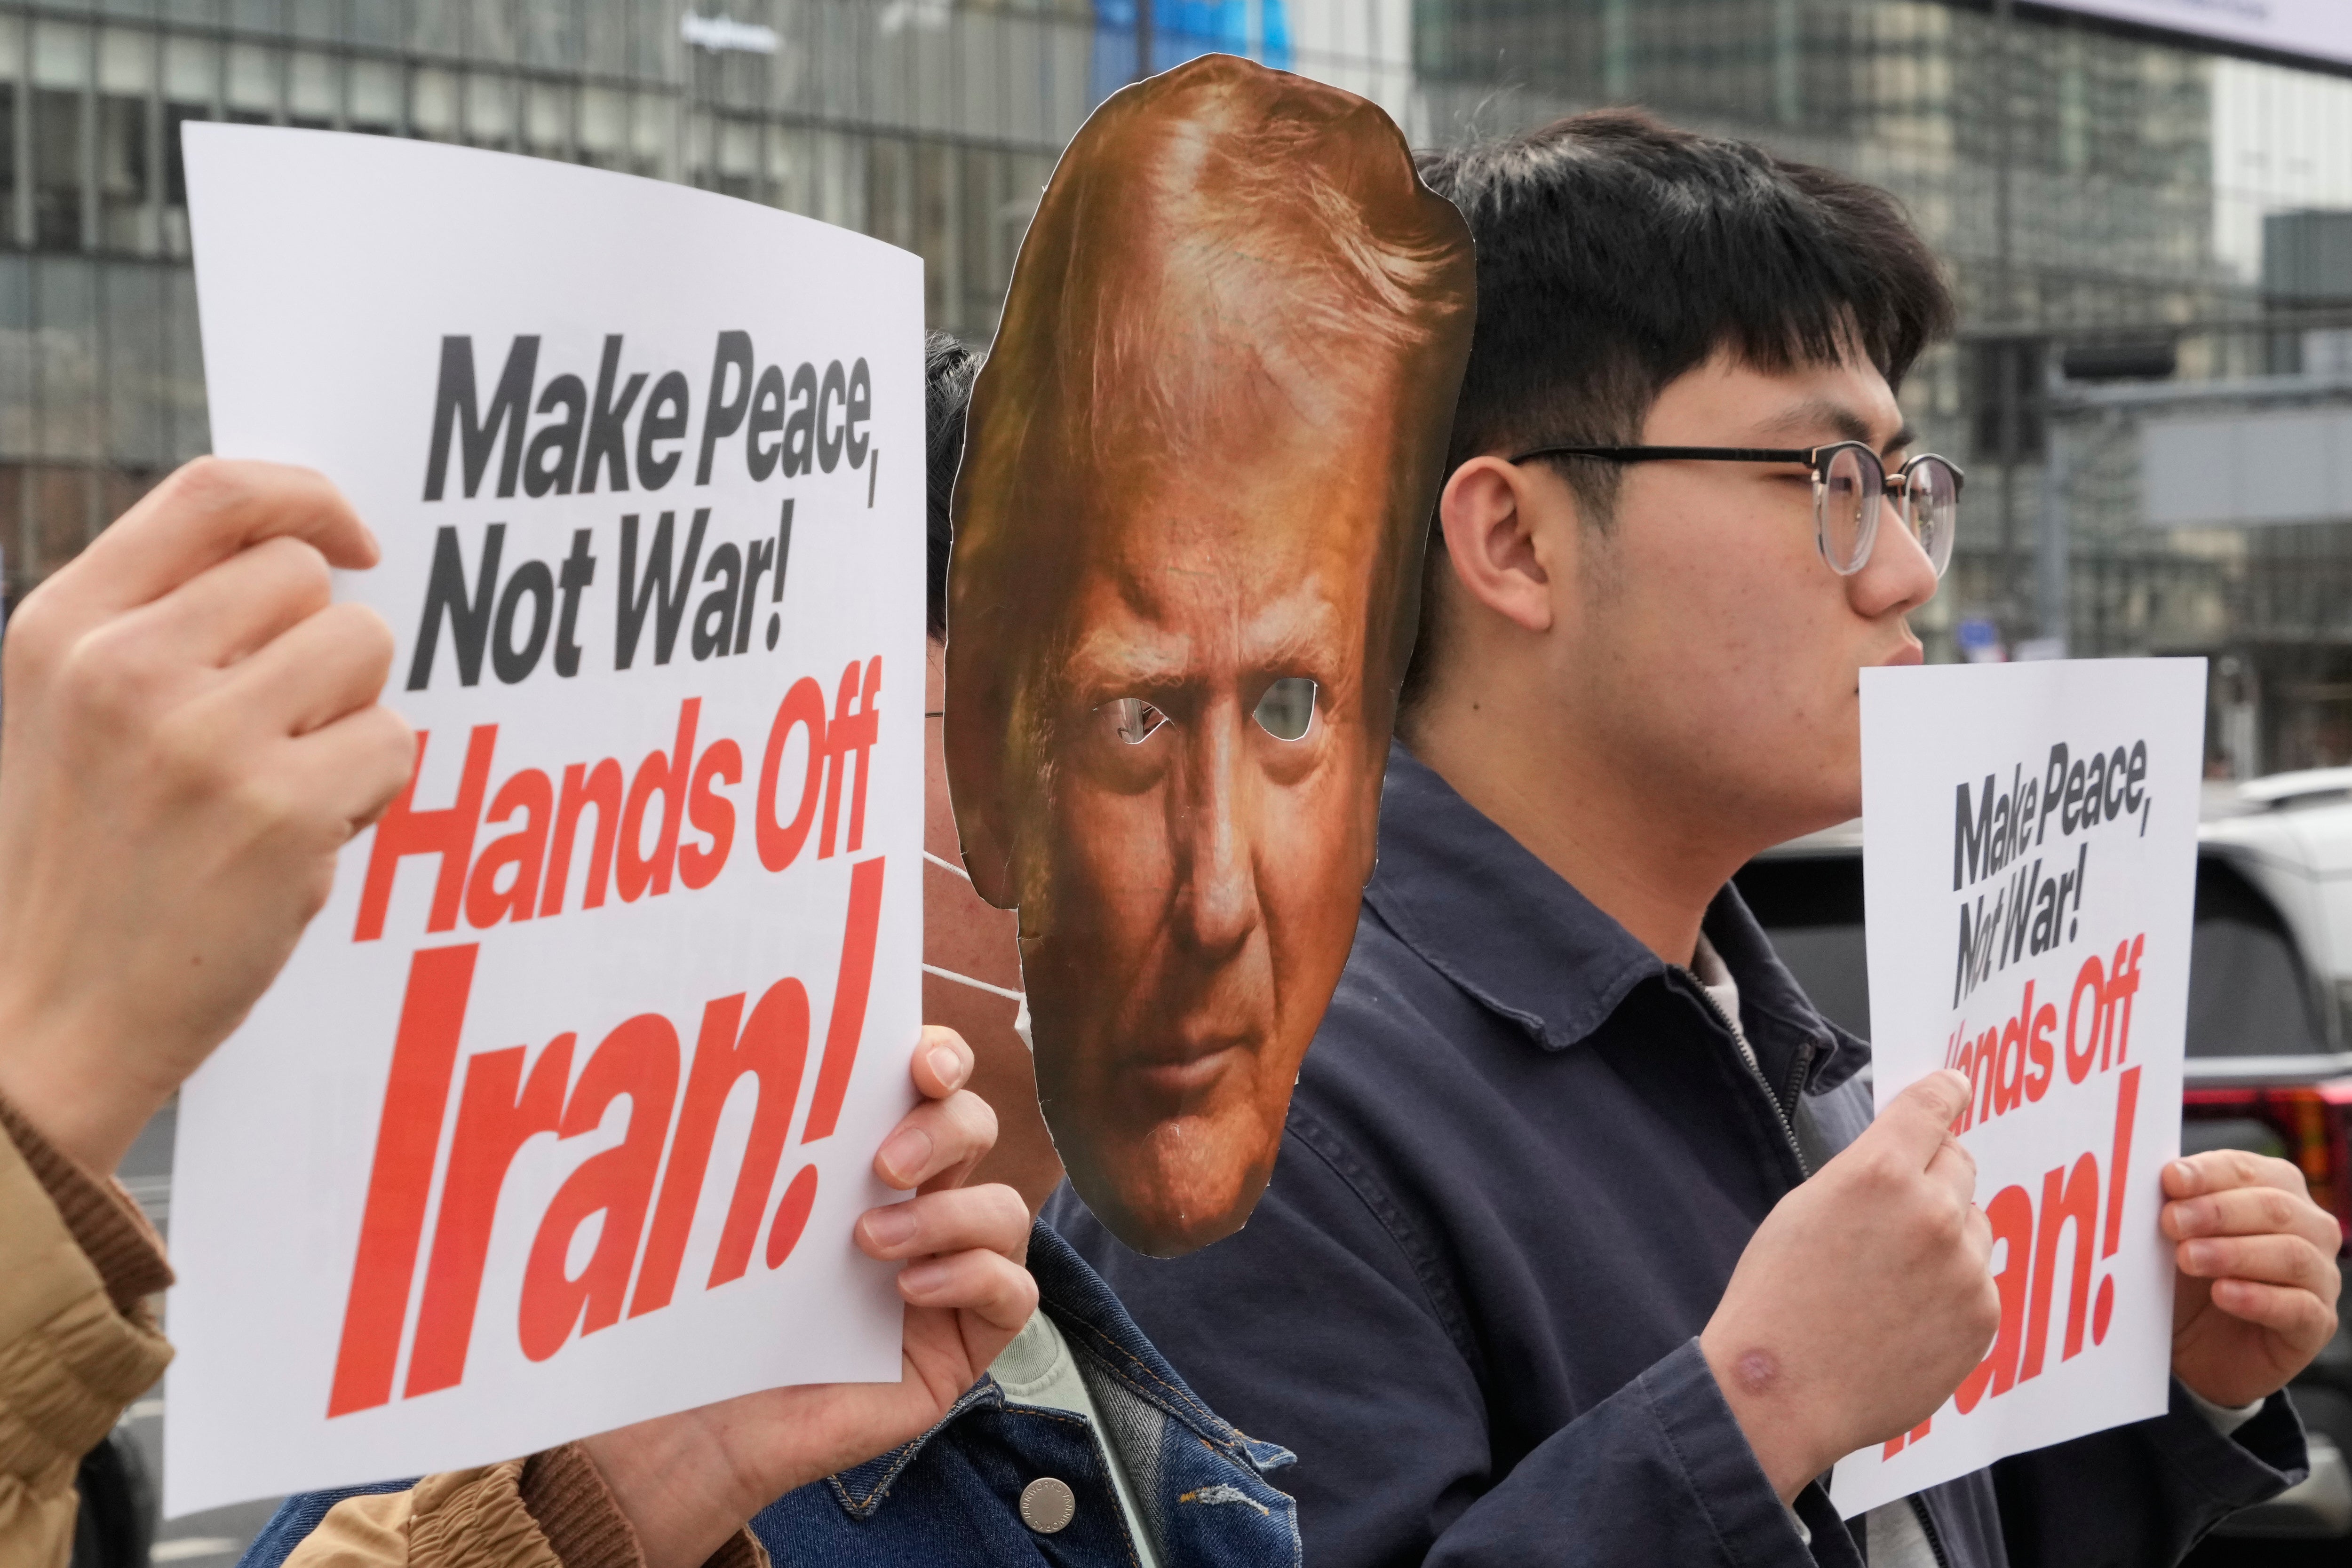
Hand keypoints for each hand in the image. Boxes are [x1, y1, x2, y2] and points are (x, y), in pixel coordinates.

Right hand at [0, 459, 412, 1174]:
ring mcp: (204, 740)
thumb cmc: (80, 859)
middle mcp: (126, 668)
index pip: (217, 492)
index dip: (308, 497)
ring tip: (281, 784)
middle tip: (277, 728)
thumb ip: (164, 623)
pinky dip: (368, 788)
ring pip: (363, 650)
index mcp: (67, 627)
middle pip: (306, 577)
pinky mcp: (279, 813)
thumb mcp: (71, 710)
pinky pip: (391, 742)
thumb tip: (304, 553)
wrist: (42, 1018)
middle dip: (320, 644)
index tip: (353, 540)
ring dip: (349, 713)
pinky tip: (296, 839)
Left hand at [579, 1027, 1034, 1567]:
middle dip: (945, 1127)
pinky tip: (907, 1294)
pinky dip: (971, 1278)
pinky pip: (1015, 1291)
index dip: (940, 1056)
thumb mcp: (727, 1217)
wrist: (696, 1429)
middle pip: (976, 1128)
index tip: (917, 1060)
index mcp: (865, 1162)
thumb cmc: (703, 1319)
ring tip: (871, 1244)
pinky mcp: (964, 1345)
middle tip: (884, 1162)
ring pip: (1006, 1209)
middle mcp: (919, 1209)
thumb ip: (746, 1148)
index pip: (928, 1082)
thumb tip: (727, 1058)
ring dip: (947, 1214)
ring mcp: (948, 1277)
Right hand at [1700, 1070, 1998, 1500]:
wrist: (1782, 1389)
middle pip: (1960, 1162)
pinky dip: (1953, 1289)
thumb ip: (1865, 1172)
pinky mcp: (1982, 1318)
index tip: (1955, 1088)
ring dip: (1947, 1235)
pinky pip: (1980, 1281)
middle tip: (1897, 1211)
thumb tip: (1910, 1157)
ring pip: (1975, 1224)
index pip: (1934, 1106)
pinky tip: (1906, 1315)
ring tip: (1894, 1278)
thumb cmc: (1777, 1298)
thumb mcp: (1805, 1206)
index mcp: (1880, 1172)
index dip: (1945, 1092)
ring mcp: (1964, 1268)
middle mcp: (1933, 1212)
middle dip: (1934, 1174)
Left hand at [2163, 1149, 2341, 1408]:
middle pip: (2273, 1207)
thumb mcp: (2173, 1238)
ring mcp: (2320, 1276)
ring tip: (2187, 1258)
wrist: (2196, 1347)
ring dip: (2234, 1253)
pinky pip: (2298, 1307)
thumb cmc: (2187, 1277)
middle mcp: (2309, 1227)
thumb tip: (2162, 1178)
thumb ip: (2174, 1206)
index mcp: (2275, 1188)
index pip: (2247, 1170)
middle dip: (2217, 1212)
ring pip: (2290, 1254)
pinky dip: (2258, 1298)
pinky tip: (2222, 1295)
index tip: (2170, 1179)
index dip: (2208, 1173)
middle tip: (2170, 1222)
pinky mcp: (2317, 1323)